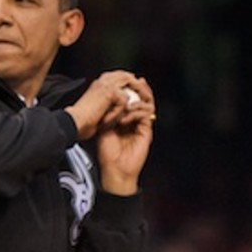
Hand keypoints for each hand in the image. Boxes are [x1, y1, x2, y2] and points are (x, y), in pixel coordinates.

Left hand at [64, 71, 155, 196]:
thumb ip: (107, 113)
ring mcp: (141, 125)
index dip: (128, 89)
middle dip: (138, 88)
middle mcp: (134, 120)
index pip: (129, 98)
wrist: (114, 170)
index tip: (121, 81)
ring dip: (137, 99)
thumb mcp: (104, 128)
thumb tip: (107, 97)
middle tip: (134, 81)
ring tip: (128, 100)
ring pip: (147, 104)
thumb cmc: (107, 154)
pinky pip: (146, 115)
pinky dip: (137, 112)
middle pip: (142, 98)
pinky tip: (127, 115)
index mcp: (125, 118)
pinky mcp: (146, 132)